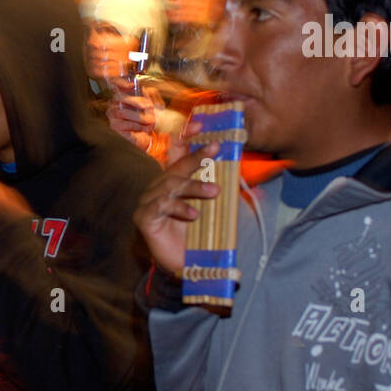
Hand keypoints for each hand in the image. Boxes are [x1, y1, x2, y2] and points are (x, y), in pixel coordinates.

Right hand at [106, 86, 159, 152]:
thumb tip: (146, 89)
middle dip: (135, 101)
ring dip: (139, 117)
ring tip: (149, 120)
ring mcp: (112, 115)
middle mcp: (114, 104)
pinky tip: (141, 128)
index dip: (120, 82)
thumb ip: (148, 95)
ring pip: (122, 112)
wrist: (146, 136)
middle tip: (148, 106)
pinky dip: (135, 125)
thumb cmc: (146, 120)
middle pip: (118, 97)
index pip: (115, 85)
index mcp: (122, 96)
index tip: (131, 85)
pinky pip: (123, 123)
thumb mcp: (150, 106)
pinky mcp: (114, 126)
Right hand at [133, 134, 220, 275]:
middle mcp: (159, 187)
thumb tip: (247, 176)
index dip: (187, 137)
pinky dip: (178, 208)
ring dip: (194, 186)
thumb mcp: (216, 208)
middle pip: (176, 167)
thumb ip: (222, 188)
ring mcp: (149, 202)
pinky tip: (193, 215)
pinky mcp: (144, 218)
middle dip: (196, 157)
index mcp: (174, 181)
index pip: (178, 153)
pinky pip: (160, 207)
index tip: (200, 124)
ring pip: (170, 185)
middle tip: (215, 149)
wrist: (188, 266)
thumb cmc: (200, 234)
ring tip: (215, 191)